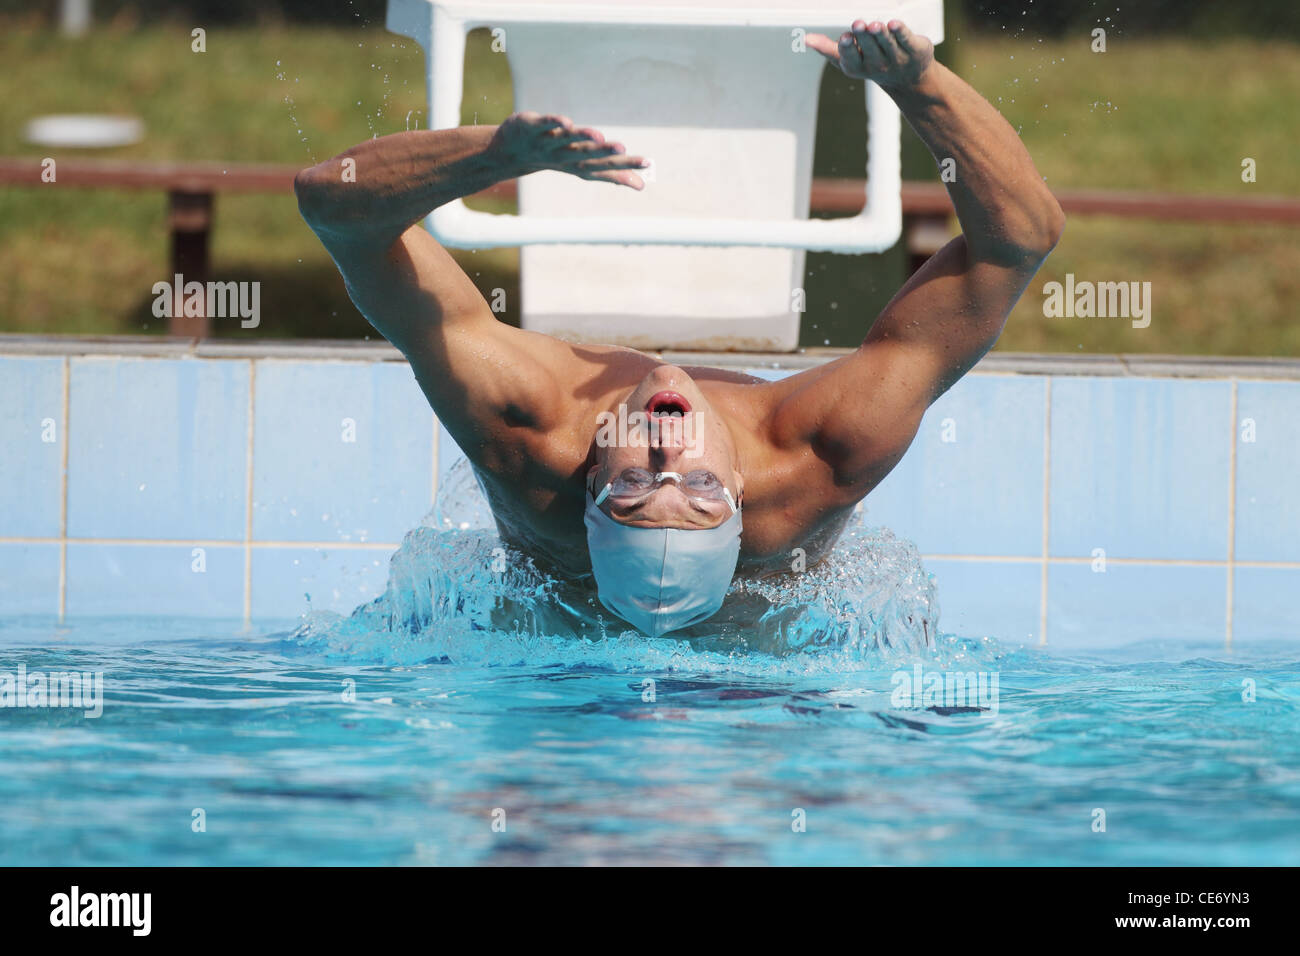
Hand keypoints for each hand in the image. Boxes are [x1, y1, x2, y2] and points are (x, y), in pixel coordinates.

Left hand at [491, 111, 647, 188]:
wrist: (508, 153)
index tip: (647, 164)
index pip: (604, 167)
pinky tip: (567, 122)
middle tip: (625, 150)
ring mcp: (547, 142)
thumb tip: (641, 186)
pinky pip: (545, 125)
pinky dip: (554, 123)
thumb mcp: (583, 168)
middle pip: (587, 155)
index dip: (625, 168)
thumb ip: (611, 174)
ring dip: (583, 139)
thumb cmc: (554, 158)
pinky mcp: (532, 127)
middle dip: (605, 154)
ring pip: (568, 141)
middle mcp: (564, 156)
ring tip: (599, 136)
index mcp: (579, 165)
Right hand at [806, 20, 933, 88]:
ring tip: (874, 25)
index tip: (845, 38)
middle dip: (864, 37)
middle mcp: (877, 65)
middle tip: (858, 24)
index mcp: (858, 67)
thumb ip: (828, 49)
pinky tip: (893, 24)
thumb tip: (805, 39)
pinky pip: (906, 39)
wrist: (909, 79)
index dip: (848, 48)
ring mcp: (897, 58)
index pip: (851, 59)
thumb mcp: (849, 60)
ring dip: (880, 34)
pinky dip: (900, 32)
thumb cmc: (873, 63)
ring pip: (887, 44)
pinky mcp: (914, 49)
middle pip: (869, 49)